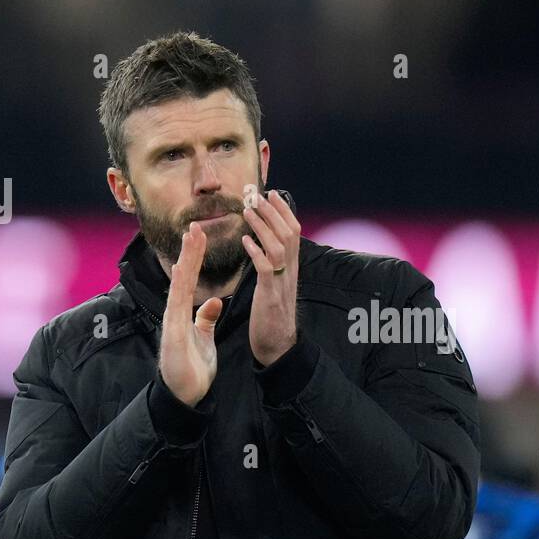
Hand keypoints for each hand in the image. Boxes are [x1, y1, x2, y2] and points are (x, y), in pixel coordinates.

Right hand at [159, 221, 223, 406]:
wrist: (185, 394)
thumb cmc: (193, 367)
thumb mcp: (203, 337)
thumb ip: (206, 318)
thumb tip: (215, 300)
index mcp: (182, 312)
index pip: (189, 278)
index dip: (194, 256)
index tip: (200, 234)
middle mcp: (174, 313)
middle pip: (182, 276)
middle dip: (189, 251)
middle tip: (195, 225)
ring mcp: (171, 323)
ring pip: (179, 287)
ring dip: (185, 263)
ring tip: (191, 241)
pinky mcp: (172, 336)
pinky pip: (178, 309)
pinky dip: (180, 291)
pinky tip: (182, 274)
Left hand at [241, 189, 300, 365]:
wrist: (278, 346)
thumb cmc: (271, 316)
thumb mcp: (275, 285)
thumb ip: (273, 264)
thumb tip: (265, 244)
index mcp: (291, 267)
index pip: (293, 231)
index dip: (283, 210)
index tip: (271, 192)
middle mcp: (290, 271)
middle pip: (288, 232)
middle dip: (273, 211)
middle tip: (256, 193)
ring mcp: (282, 283)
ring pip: (278, 246)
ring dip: (263, 226)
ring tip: (248, 210)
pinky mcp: (271, 296)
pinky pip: (267, 269)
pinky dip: (256, 253)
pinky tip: (245, 242)